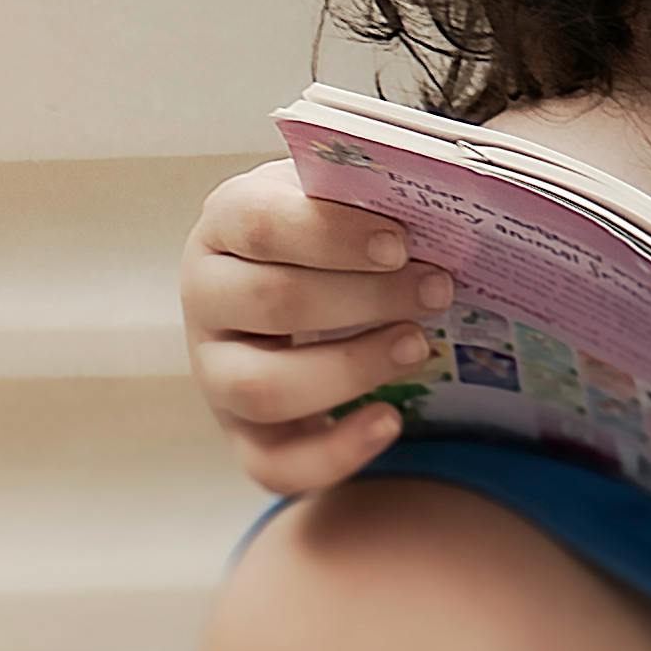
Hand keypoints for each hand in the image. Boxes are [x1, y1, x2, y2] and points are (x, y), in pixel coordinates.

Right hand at [182, 155, 453, 495]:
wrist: (303, 284)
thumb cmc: (331, 231)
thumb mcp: (341, 193)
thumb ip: (373, 184)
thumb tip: (443, 188)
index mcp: (225, 223)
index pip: (262, 224)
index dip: (332, 234)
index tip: (401, 243)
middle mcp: (207, 298)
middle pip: (271, 303)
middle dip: (365, 299)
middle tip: (437, 289)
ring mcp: (216, 372)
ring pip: (264, 388)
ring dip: (351, 370)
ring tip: (418, 346)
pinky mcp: (242, 435)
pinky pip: (274, 465)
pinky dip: (336, 452)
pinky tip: (391, 421)